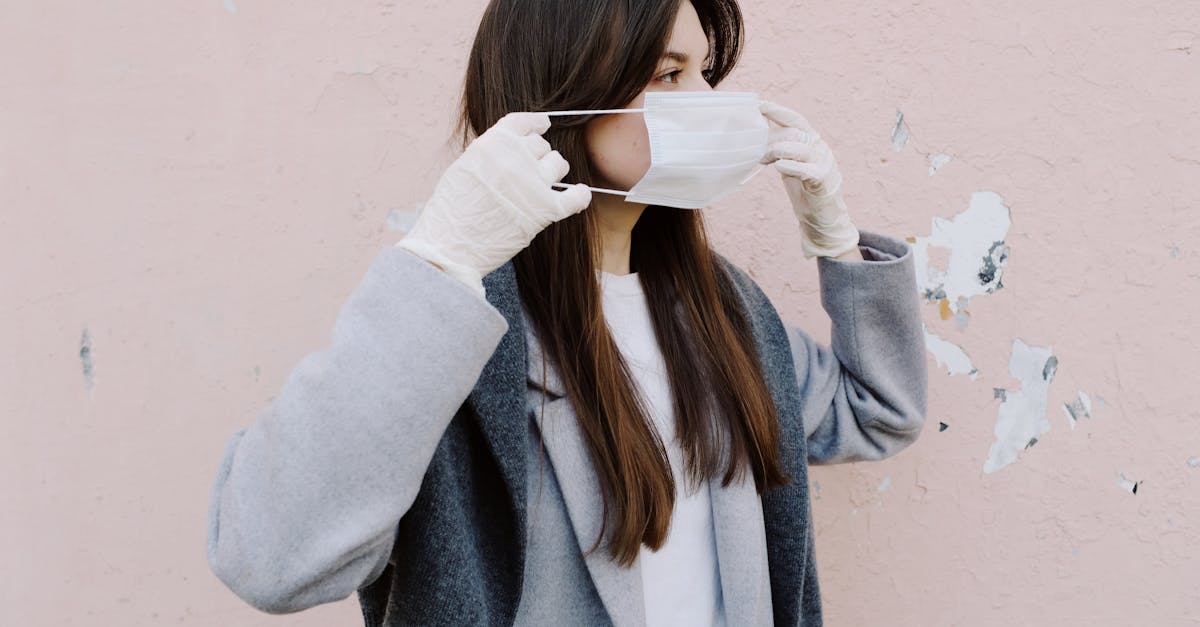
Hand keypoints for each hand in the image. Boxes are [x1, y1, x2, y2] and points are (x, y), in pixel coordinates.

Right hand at [397, 112, 591, 296]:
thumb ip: (490, 154)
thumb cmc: (450, 213)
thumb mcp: (464, 167)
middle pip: (541, 146)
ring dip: (553, 173)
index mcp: (493, 143)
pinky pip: (576, 197)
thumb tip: (513, 151)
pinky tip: (579, 196)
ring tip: (542, 188)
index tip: (542, 125)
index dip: (535, 124)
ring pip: (559, 164)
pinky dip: (580, 196)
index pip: (523, 123)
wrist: (448, 246)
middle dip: (537, 157)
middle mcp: (516, 157)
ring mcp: (534, 182)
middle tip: (528, 175)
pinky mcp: (546, 210)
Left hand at [759, 100, 859, 258]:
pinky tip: (779, 166)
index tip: (760, 104)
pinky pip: (810, 170)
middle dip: (776, 130)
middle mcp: (820, 149)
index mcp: (812, 142)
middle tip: (756, 135)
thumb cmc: (803, 190)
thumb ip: (778, 151)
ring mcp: (825, 164)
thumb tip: (755, 138)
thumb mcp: (789, 165)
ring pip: (804, 149)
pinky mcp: (825, 182)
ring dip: (781, 149)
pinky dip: (794, 166)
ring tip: (765, 154)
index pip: (796, 121)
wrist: (822, 218)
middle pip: (798, 132)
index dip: (779, 112)